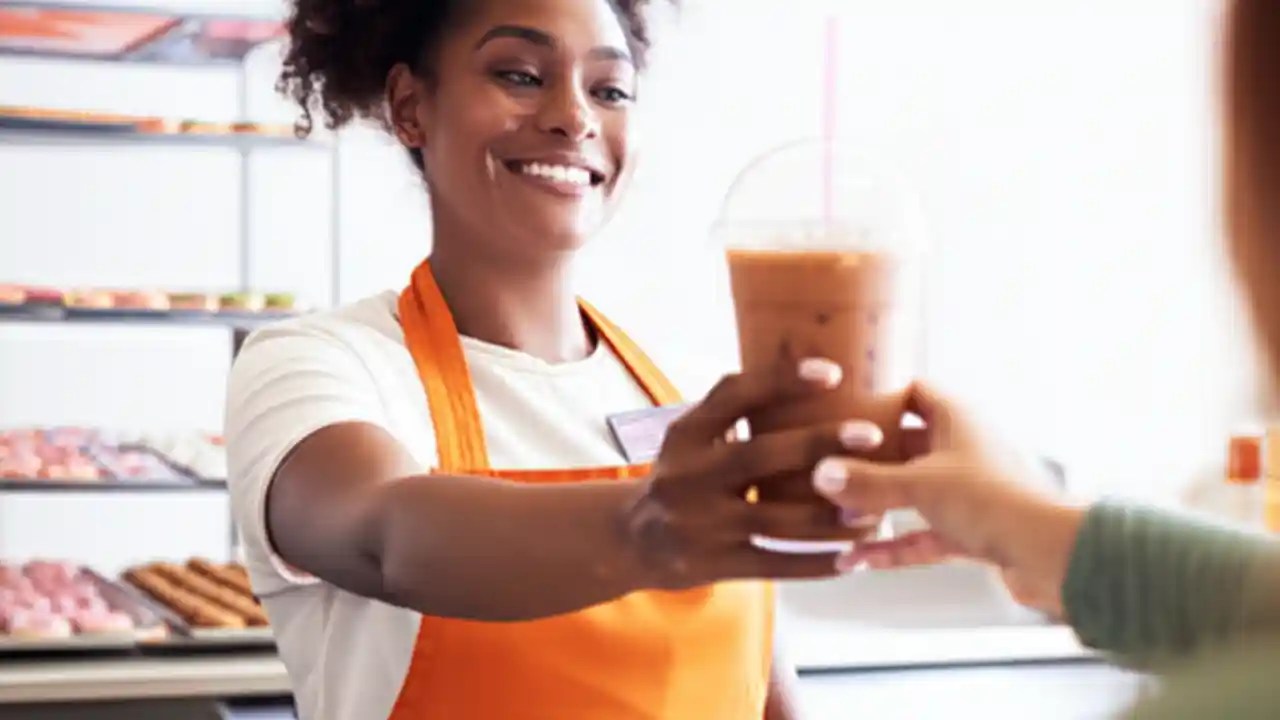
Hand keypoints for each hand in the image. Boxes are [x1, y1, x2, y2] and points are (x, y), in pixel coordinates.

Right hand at [624, 358, 884, 590]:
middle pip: (759, 455)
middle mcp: (688, 475)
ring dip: (831, 517)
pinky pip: (775, 565)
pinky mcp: (712, 565)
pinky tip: (853, 560)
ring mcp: (699, 523)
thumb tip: (810, 372)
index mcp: (686, 434)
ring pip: (776, 519)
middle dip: (818, 444)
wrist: (634, 541)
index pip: (733, 395)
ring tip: (876, 511)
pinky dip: (818, 564)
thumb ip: (733, 412)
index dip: (781, 380)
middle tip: (872, 436)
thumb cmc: (684, 476)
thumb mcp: (691, 438)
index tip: (833, 372)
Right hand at [810, 382, 1085, 614]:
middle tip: (825, 462)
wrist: (1052, 555)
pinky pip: (920, 535)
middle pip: (906, 446)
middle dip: (866, 458)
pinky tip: (856, 559)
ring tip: (834, 513)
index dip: (881, 396)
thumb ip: (867, 481)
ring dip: (876, 503)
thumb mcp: (920, 485)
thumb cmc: (994, 501)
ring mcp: (967, 493)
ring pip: (911, 493)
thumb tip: (822, 473)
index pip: (914, 392)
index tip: (842, 404)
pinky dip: (891, 546)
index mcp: (958, 419)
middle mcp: (964, 450)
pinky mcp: (971, 531)